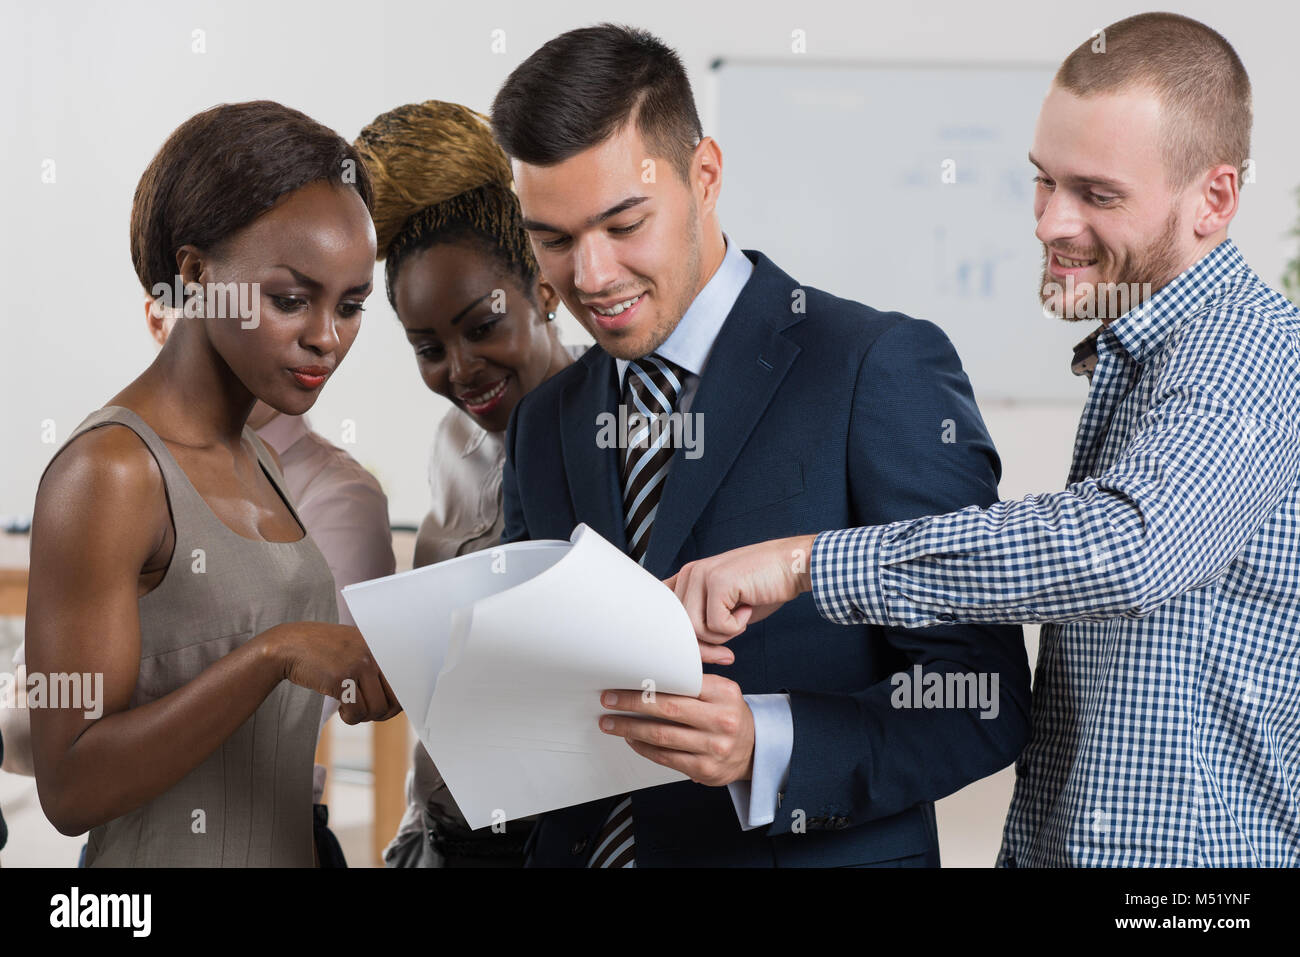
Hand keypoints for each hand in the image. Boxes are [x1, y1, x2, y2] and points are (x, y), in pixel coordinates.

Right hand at [265, 622, 401, 723]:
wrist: (288, 645)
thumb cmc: (322, 652)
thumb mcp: (355, 648)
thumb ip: (377, 664)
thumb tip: (401, 699)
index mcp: (381, 643)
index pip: (407, 678)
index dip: (399, 700)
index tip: (389, 707)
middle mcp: (374, 652)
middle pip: (396, 698)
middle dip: (383, 713)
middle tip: (368, 712)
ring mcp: (359, 664)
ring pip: (377, 709)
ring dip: (364, 717)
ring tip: (351, 709)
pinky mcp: (342, 679)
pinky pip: (357, 712)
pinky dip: (350, 718)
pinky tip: (341, 710)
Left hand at [597, 674, 754, 786]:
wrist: (755, 750)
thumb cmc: (729, 714)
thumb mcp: (722, 691)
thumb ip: (694, 679)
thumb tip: (652, 667)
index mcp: (724, 693)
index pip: (681, 684)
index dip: (649, 684)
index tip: (624, 680)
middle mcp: (721, 720)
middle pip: (668, 709)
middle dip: (632, 704)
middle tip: (608, 700)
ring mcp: (713, 747)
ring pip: (662, 736)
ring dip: (630, 728)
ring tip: (610, 723)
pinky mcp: (705, 769)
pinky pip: (666, 757)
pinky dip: (644, 747)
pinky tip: (631, 739)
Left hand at [665, 534, 816, 648]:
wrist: (794, 565)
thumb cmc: (761, 588)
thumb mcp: (724, 605)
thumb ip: (700, 618)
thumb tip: (685, 651)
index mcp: (686, 577)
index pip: (666, 617)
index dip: (684, 642)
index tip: (705, 656)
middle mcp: (689, 573)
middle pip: (679, 628)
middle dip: (704, 646)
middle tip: (726, 652)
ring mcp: (702, 574)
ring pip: (695, 629)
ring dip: (721, 635)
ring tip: (739, 619)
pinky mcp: (718, 581)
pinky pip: (716, 625)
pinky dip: (735, 627)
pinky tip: (747, 608)